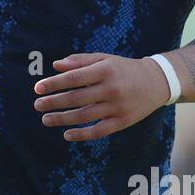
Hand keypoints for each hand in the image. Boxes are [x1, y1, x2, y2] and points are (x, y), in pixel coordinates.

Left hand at [33, 53, 170, 140]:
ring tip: (45, 119)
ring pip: (84, 116)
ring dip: (62, 119)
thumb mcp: (104, 59)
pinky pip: (99, 131)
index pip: (73, 78)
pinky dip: (82, 134)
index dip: (54, 84)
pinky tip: (66, 134)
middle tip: (37, 105)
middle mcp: (111, 89)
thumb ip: (79, 61)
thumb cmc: (124, 68)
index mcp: (105, 70)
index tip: (38, 88)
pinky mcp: (122, 121)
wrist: (157, 82)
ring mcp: (117, 107)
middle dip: (54, 102)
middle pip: (76, 98)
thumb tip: (55, 66)